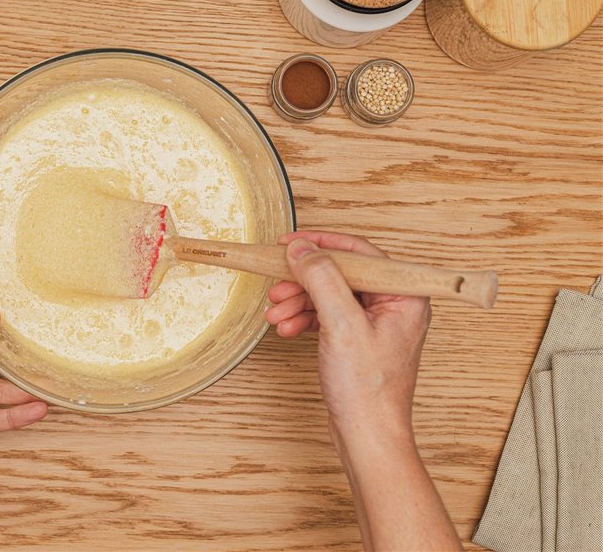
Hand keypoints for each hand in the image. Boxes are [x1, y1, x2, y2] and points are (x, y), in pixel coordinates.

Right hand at [265, 232, 458, 550]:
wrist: (366, 435)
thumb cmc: (368, 389)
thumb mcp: (342, 325)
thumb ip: (322, 279)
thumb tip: (302, 248)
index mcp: (404, 295)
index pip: (360, 253)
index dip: (322, 244)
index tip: (290, 243)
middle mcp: (393, 305)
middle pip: (340, 273)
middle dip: (304, 280)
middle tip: (276, 284)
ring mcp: (374, 323)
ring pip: (329, 295)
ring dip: (298, 300)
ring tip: (275, 312)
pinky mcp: (357, 340)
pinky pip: (326, 315)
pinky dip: (303, 318)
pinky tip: (286, 327)